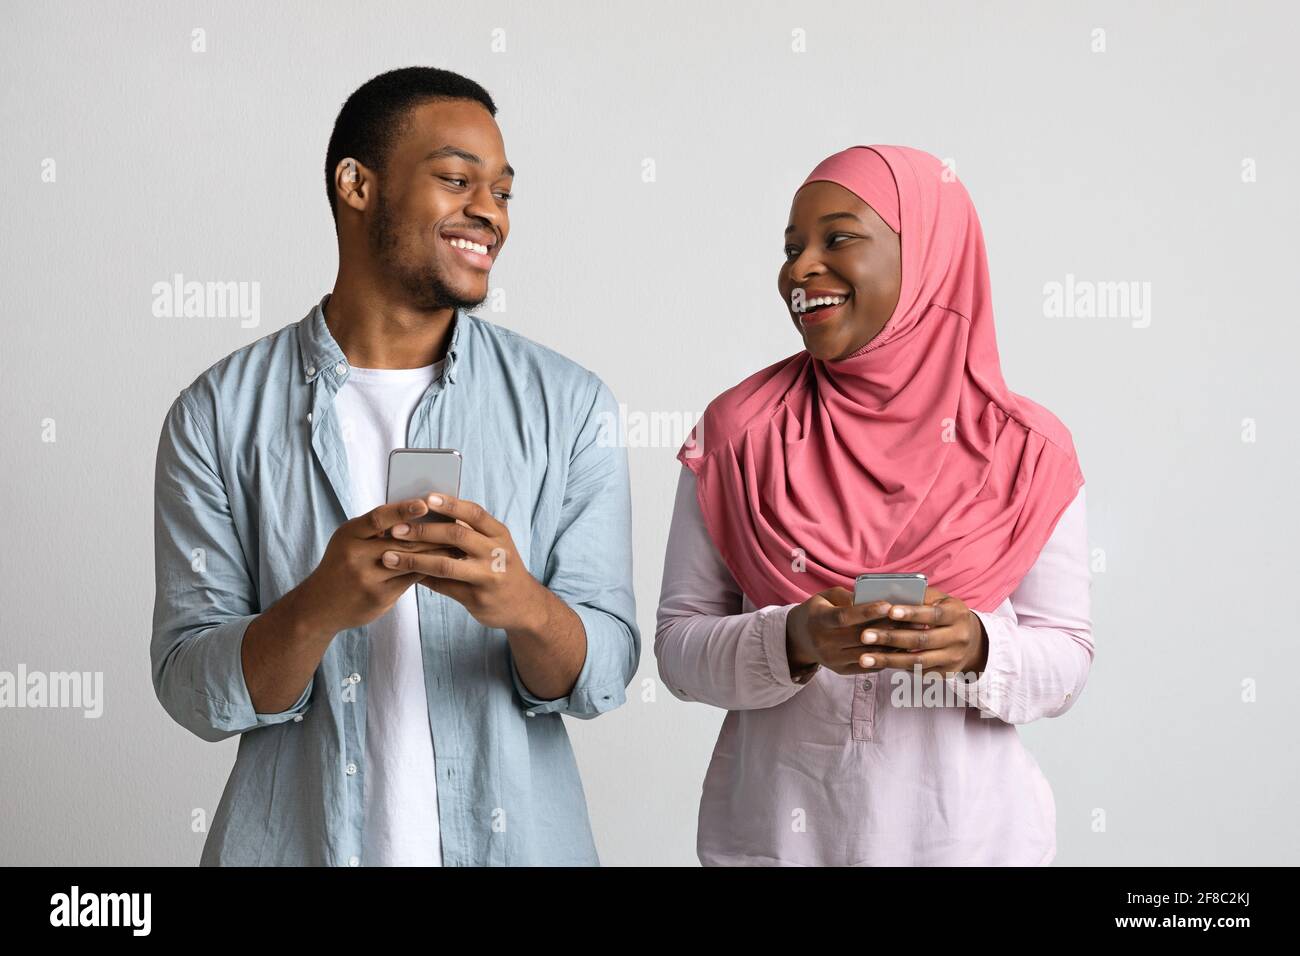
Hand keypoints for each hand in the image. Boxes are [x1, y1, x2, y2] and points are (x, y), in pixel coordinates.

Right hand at [298, 496, 452, 634]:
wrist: (319, 606)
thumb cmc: (342, 564)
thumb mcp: (349, 540)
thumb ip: (375, 529)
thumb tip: (415, 511)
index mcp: (348, 534)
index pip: (378, 518)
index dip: (402, 510)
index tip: (424, 504)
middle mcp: (355, 555)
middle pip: (400, 541)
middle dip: (431, 533)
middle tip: (457, 524)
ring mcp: (367, 578)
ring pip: (409, 561)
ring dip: (436, 552)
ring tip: (457, 544)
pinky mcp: (379, 597)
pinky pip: (410, 579)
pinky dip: (428, 569)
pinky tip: (444, 564)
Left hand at [383, 493, 549, 631]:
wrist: (524, 605)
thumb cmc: (501, 566)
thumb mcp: (495, 544)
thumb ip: (470, 530)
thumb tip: (429, 512)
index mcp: (500, 534)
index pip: (474, 513)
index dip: (450, 504)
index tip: (426, 497)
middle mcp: (497, 553)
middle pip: (457, 535)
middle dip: (423, 531)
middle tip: (396, 529)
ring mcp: (488, 577)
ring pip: (445, 565)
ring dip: (414, 560)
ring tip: (389, 557)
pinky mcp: (477, 599)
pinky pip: (443, 587)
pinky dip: (421, 579)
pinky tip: (403, 574)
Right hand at [786, 587, 930, 677]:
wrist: (798, 639)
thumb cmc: (818, 611)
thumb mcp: (825, 597)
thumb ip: (847, 596)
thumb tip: (873, 597)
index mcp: (818, 620)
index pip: (844, 617)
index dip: (866, 612)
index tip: (888, 605)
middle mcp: (823, 642)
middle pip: (860, 636)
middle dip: (887, 627)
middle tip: (911, 618)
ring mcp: (832, 659)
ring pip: (868, 653)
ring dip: (892, 644)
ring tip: (911, 633)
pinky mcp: (840, 671)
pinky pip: (868, 665)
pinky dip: (885, 657)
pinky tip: (901, 647)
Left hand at [858, 586, 987, 676]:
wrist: (972, 641)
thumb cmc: (945, 613)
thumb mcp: (939, 600)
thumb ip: (919, 597)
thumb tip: (889, 595)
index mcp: (957, 614)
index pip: (933, 614)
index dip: (912, 613)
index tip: (889, 611)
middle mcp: (959, 637)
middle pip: (922, 640)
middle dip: (891, 638)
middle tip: (864, 636)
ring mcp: (953, 658)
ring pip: (917, 661)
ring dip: (888, 660)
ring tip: (864, 658)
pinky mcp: (945, 673)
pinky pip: (918, 671)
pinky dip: (897, 667)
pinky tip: (878, 664)